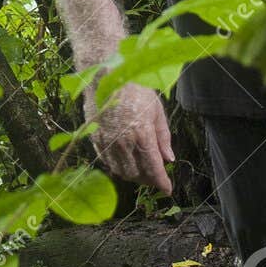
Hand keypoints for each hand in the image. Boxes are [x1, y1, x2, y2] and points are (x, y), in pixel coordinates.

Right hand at [84, 78, 174, 195]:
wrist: (107, 77)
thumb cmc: (136, 90)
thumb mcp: (156, 110)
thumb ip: (163, 137)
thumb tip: (169, 159)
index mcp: (142, 134)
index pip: (154, 167)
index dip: (162, 182)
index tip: (168, 189)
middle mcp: (123, 142)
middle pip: (138, 174)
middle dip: (149, 180)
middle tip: (157, 177)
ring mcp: (108, 142)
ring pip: (122, 172)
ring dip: (134, 176)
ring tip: (143, 171)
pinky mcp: (96, 140)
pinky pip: (108, 163)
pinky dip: (119, 167)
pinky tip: (127, 162)